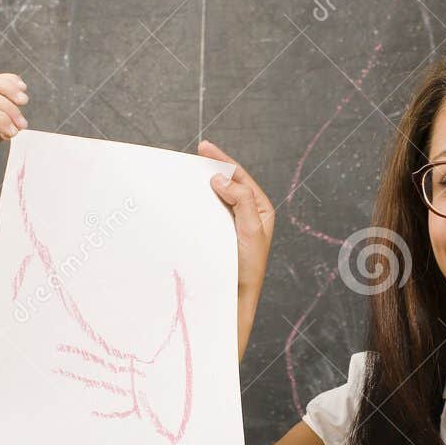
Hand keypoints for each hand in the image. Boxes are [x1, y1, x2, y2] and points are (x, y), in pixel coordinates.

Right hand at [201, 139, 273, 297]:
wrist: (236, 296)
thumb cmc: (248, 267)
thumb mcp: (250, 230)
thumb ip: (240, 200)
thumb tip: (220, 178)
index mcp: (259, 208)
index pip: (239, 177)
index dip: (222, 160)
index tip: (204, 148)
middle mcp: (247, 213)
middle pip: (228, 182)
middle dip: (212, 167)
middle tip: (196, 153)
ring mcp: (232, 223)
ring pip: (217, 196)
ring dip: (203, 184)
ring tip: (189, 172)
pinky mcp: (219, 234)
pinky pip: (208, 211)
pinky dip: (198, 201)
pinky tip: (186, 198)